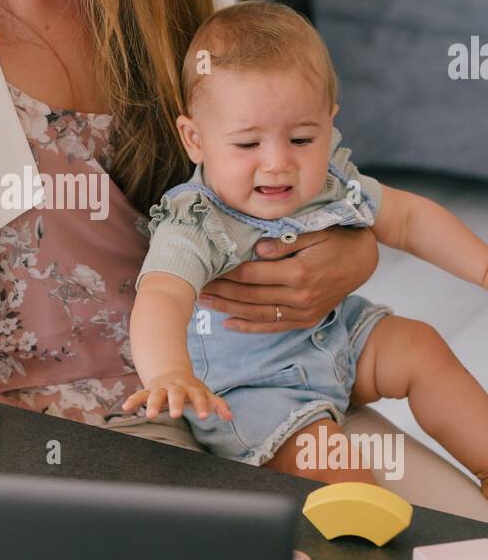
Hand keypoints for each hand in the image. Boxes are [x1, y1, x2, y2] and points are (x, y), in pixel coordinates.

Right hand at [121, 370, 231, 422]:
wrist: (170, 372)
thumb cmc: (191, 388)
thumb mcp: (205, 394)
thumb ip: (217, 404)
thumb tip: (230, 417)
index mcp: (191, 388)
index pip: (198, 396)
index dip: (201, 405)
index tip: (204, 416)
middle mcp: (175, 387)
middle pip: (176, 394)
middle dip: (176, 404)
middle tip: (175, 415)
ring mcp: (161, 388)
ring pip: (156, 395)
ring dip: (153, 404)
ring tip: (150, 415)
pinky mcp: (149, 391)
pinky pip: (139, 395)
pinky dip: (133, 401)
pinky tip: (125, 408)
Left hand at [198, 226, 378, 332]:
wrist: (364, 261)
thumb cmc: (337, 239)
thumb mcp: (316, 231)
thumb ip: (286, 241)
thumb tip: (258, 248)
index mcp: (299, 272)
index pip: (252, 274)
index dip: (226, 272)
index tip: (206, 268)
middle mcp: (299, 296)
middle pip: (249, 296)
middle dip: (220, 291)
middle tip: (195, 286)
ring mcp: (302, 312)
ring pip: (257, 314)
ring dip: (228, 309)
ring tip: (204, 302)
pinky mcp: (305, 320)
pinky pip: (272, 327)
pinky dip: (249, 328)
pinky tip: (228, 324)